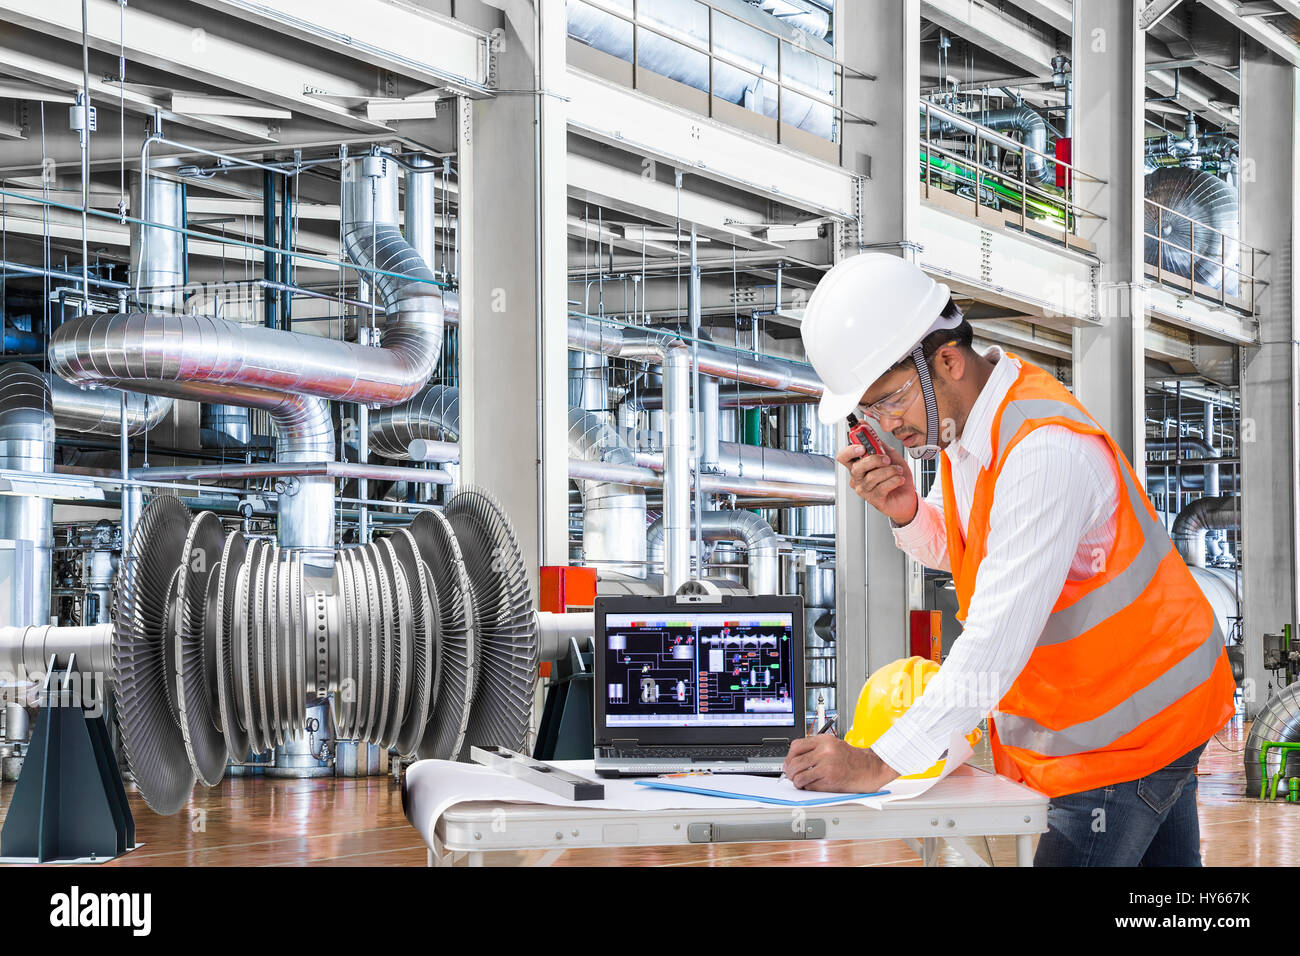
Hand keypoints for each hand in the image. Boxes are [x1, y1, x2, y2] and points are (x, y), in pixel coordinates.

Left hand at [782, 736, 898, 792]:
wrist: (872, 768)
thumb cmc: (854, 759)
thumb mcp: (834, 745)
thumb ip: (815, 749)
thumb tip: (794, 760)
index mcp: (825, 740)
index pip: (796, 746)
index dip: (788, 757)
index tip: (788, 763)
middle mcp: (825, 751)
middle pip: (795, 762)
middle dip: (790, 772)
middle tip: (791, 776)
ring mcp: (827, 766)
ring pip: (799, 776)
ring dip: (797, 782)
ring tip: (800, 782)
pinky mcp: (831, 781)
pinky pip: (810, 786)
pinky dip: (808, 788)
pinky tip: (812, 786)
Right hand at [836, 438, 917, 524]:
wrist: (907, 497)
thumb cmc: (897, 477)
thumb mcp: (891, 457)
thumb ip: (882, 447)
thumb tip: (874, 437)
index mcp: (858, 466)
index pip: (844, 457)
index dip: (850, 450)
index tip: (863, 445)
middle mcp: (858, 478)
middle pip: (857, 467)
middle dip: (874, 460)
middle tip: (887, 459)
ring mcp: (864, 490)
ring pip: (872, 476)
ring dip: (890, 471)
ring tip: (898, 471)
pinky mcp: (873, 499)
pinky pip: (882, 487)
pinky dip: (894, 480)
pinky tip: (899, 480)